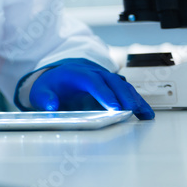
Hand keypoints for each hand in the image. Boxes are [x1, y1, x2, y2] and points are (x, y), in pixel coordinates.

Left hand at [20, 57, 153, 119]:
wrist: (57, 77)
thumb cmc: (51, 86)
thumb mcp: (41, 92)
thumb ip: (45, 99)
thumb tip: (52, 106)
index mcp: (76, 72)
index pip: (92, 80)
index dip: (104, 93)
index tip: (114, 107)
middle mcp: (93, 72)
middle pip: (112, 81)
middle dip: (123, 96)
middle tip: (131, 111)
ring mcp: (104, 78)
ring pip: (123, 86)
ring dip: (134, 99)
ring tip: (144, 115)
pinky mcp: (111, 86)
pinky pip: (127, 92)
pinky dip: (137, 101)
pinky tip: (146, 113)